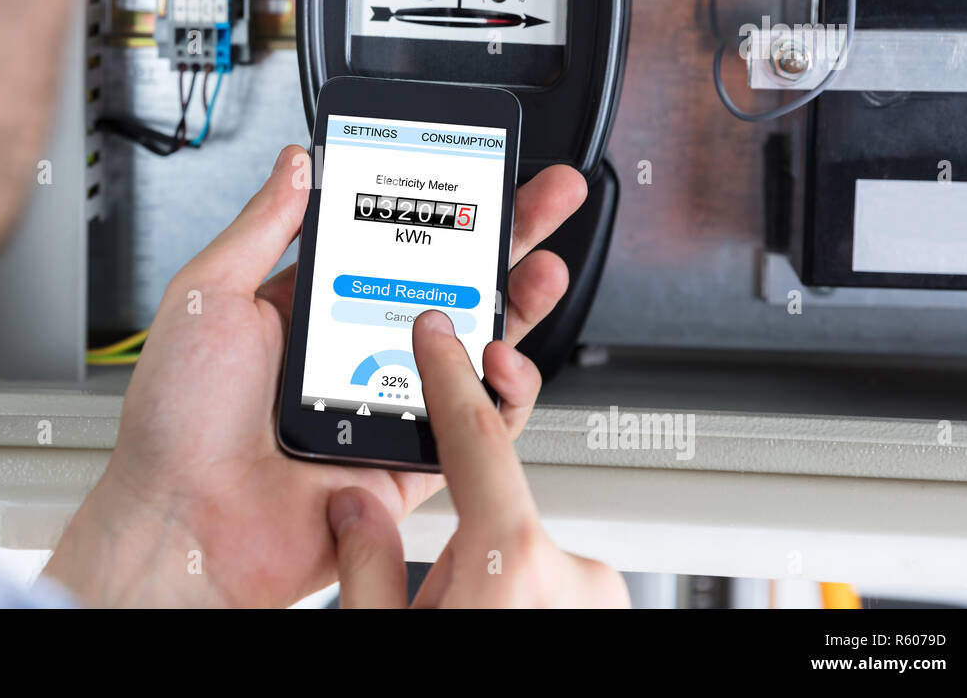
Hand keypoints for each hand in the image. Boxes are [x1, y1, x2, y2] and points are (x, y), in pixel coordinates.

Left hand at [46, 145, 586, 606]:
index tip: (475, 169)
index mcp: (314, 308)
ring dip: (519, 305)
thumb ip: (262, 227)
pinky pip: (474, 426)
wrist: (180, 523)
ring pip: (475, 349)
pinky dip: (500, 392)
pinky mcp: (410, 463)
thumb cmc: (175, 421)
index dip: (439, 206)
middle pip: (450, 285)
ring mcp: (389, 406)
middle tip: (546, 196)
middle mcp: (357, 351)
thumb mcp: (209, 296)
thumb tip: (296, 163)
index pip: (393, 242)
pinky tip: (498, 357)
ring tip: (542, 269)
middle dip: (505, 237)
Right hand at [329, 310, 628, 607]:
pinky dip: (519, 598)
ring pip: (521, 552)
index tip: (437, 331)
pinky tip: (493, 624)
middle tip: (440, 589)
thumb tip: (355, 513)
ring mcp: (600, 594)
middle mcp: (569, 570)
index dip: (448, 375)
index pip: (475, 437)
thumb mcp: (381, 635)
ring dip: (491, 579)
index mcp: (512, 561)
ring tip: (461, 622)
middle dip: (462, 534)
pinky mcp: (612, 612)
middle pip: (497, 508)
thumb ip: (367, 564)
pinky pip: (550, 583)